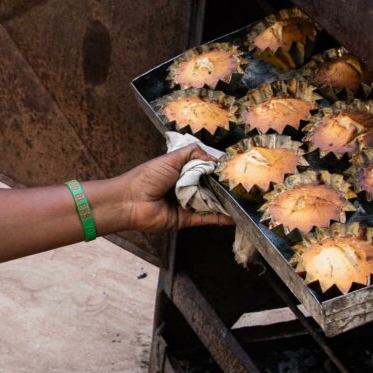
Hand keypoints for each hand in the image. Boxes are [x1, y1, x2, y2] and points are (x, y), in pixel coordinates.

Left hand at [100, 146, 236, 235]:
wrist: (130, 201)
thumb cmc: (147, 177)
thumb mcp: (170, 158)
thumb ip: (192, 153)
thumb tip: (214, 158)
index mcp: (179, 172)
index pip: (203, 170)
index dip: (216, 170)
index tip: (232, 168)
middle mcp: (184, 188)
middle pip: (209, 187)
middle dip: (222, 186)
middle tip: (240, 184)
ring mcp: (186, 205)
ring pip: (210, 203)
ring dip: (224, 202)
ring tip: (242, 199)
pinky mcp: (185, 220)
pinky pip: (206, 219)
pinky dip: (220, 218)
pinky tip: (234, 216)